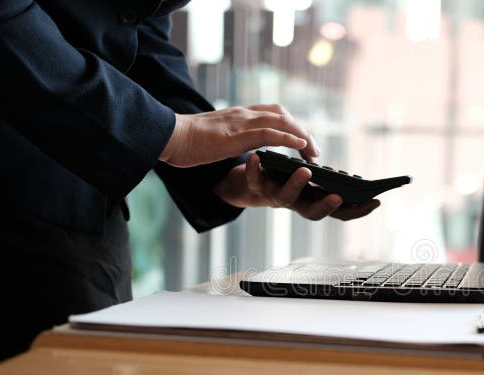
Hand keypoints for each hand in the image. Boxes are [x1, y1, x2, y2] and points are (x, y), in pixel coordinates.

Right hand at [159, 104, 319, 167]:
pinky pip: (269, 134)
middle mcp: (243, 114)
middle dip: (302, 131)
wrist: (169, 136)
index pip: (272, 113)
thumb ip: (228, 137)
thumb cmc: (185, 140)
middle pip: (282, 115)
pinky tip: (300, 147)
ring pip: (281, 122)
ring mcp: (240, 123)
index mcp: (238, 115)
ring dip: (301, 136)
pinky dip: (288, 138)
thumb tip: (235, 145)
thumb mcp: (214, 137)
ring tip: (313, 152)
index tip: (303, 142)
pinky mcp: (237, 136)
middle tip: (314, 151)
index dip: (291, 125)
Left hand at [213, 153, 380, 220]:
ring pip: (286, 197)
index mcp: (314, 201)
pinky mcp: (256, 187)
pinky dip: (254, 170)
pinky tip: (255, 157)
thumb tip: (345, 173)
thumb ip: (326, 178)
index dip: (358, 211)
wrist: (250, 183)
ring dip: (296, 185)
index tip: (375, 202)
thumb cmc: (286, 178)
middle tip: (338, 197)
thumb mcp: (309, 180)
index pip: (340, 213)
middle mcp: (297, 204)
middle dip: (327, 205)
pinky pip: (254, 181)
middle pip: (314, 213)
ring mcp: (276, 198)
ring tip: (305, 170)